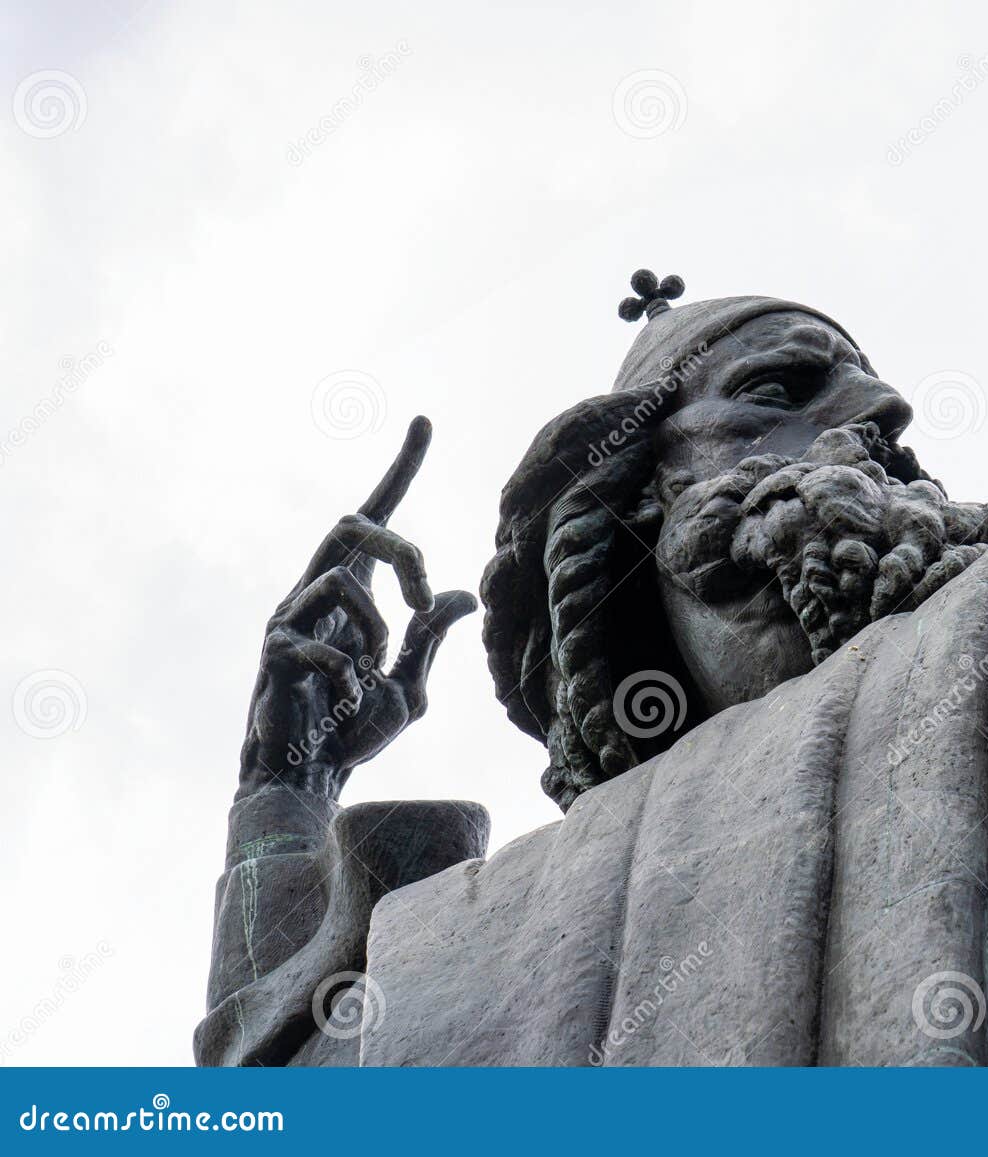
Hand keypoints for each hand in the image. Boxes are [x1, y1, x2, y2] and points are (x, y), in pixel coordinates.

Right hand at [238, 417, 477, 798]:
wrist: (308, 780)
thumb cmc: (351, 732)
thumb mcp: (410, 686)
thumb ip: (429, 638)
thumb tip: (462, 594)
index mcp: (352, 593)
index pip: (375, 517)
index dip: (401, 470)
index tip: (424, 422)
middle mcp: (315, 592)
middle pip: (355, 524)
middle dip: (402, 551)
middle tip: (421, 600)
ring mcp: (289, 617)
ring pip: (344, 578)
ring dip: (376, 629)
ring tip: (370, 673)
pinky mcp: (272, 650)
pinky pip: (321, 641)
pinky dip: (350, 676)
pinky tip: (346, 701)